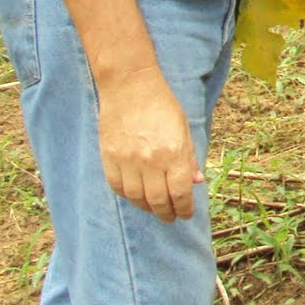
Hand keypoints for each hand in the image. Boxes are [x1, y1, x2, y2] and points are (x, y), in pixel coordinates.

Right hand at [97, 68, 202, 221]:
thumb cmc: (162, 104)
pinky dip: (128, 196)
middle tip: (171, 217)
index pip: (180, 192)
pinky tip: (136, 196)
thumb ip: (189, 157)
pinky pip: (117, 187)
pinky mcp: (109, 158)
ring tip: (155, 209)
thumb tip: (196, 182)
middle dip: (167, 213)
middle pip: (159, 200)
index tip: (186, 214)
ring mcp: (127, 161)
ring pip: (137, 198)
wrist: (130, 86)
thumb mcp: (184, 128)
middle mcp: (150, 161)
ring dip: (148, 208)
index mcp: (173, 152)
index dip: (185, 208)